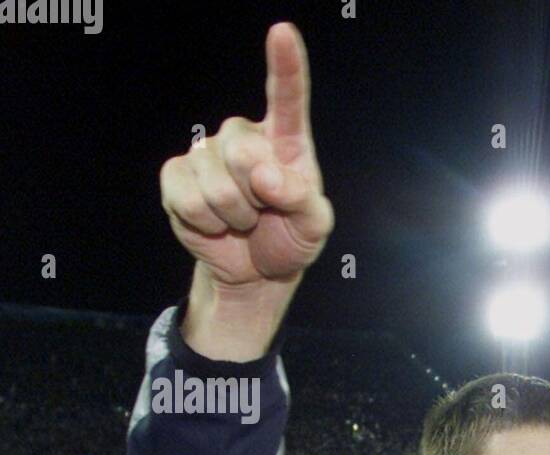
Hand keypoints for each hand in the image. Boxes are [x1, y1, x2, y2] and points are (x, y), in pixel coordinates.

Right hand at [160, 23, 333, 357]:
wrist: (256, 269)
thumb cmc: (290, 238)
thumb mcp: (313, 226)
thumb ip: (303, 200)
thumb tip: (266, 176)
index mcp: (285, 141)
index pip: (286, 97)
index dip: (285, 64)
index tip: (282, 32)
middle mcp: (244, 137)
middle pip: (242, 152)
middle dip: (257, 196)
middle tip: (265, 212)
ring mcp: (206, 153)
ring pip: (215, 184)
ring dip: (234, 216)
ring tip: (244, 221)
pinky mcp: (177, 175)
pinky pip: (188, 199)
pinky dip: (206, 224)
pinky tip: (217, 225)